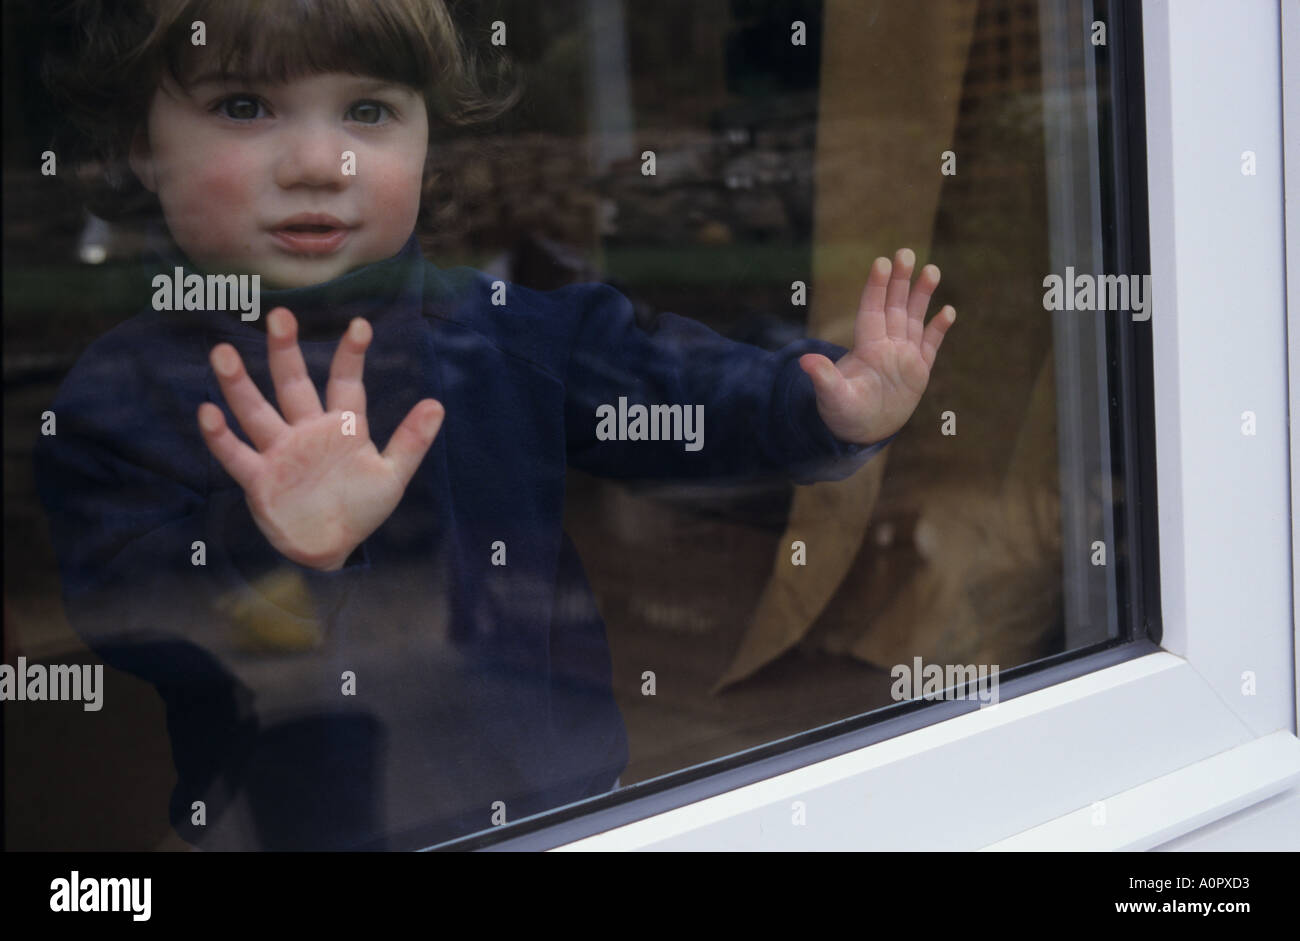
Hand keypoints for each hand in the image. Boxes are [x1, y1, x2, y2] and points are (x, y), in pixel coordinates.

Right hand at [197, 307, 443, 571]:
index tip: (360, 326)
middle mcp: (306, 431)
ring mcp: (280, 452)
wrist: (332, 549)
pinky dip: (220, 436)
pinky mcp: (259, 479)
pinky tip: (207, 412)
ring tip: (222, 352)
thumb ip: (412, 441)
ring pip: (256, 411)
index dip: (351, 356)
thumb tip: (438, 404)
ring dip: (239, 384)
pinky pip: (235, 454)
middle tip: (279, 316)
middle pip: (293, 384)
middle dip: (285, 352)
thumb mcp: (392, 475)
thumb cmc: (360, 509)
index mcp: (341, 427)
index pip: (345, 383)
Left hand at [799, 247, 954, 445]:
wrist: (862, 430)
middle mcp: (886, 346)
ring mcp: (904, 356)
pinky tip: (948, 310)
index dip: (876, 288)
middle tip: (905, 253)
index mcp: (866, 348)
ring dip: (922, 295)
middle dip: (900, 281)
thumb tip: (804, 362)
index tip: (880, 263)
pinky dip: (938, 329)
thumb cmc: (843, 414)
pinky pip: (931, 345)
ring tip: (931, 270)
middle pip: (895, 307)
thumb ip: (824, 378)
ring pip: (915, 319)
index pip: (872, 311)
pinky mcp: (919, 370)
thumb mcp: (833, 397)